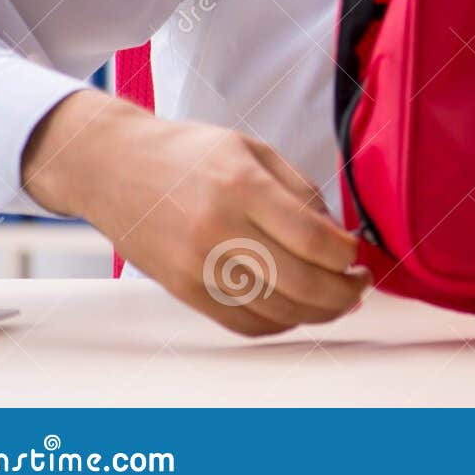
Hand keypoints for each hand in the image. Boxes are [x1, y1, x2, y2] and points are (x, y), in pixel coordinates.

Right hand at [23, 89, 370, 336]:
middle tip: (361, 285)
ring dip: (318, 313)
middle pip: (300, 283)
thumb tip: (339, 238)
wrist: (113, 167)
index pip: (312, 238)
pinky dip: (279, 324)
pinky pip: (242, 323)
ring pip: (275, 310)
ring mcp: (197, 266)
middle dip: (343, 292)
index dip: (347, 255)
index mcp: (242, 186)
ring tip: (338, 300)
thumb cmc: (189, 154)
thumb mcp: (252, 149)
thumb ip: (300, 191)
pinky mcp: (182, 290)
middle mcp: (218, 230)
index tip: (359, 254)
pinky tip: (298, 310)